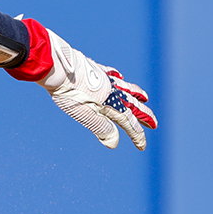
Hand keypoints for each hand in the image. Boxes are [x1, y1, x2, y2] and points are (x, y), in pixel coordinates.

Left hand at [37, 30, 156, 149]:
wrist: (58, 67)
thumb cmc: (69, 93)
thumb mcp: (84, 115)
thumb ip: (100, 128)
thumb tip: (114, 143)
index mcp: (111, 104)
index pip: (129, 123)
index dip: (137, 135)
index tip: (142, 146)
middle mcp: (113, 91)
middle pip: (133, 106)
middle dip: (144, 116)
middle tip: (154, 124)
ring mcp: (106, 79)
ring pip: (127, 88)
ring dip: (137, 95)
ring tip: (145, 99)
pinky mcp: (96, 69)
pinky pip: (112, 74)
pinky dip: (120, 79)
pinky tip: (120, 77)